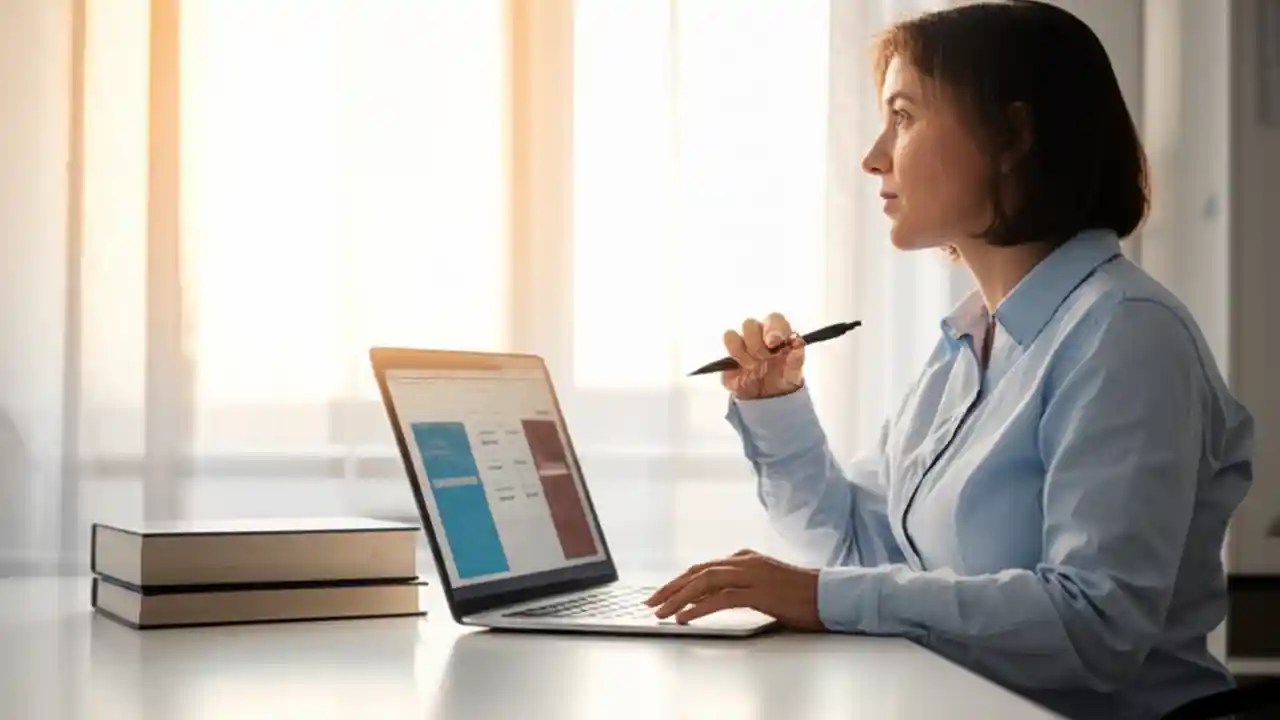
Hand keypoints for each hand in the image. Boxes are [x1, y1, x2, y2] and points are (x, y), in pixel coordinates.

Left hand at [644, 549, 823, 629]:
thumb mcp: (763, 584)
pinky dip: (699, 607)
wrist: (829, 595)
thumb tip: (708, 597)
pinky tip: (685, 616)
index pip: (703, 567)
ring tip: (663, 612)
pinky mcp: (759, 592)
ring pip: (705, 581)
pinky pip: (721, 598)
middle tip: (652, 602)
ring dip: (679, 597)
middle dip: (671, 587)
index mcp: (745, 558)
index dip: (679, 580)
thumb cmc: (800, 594)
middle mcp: (745, 561)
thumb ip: (738, 585)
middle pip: (698, 571)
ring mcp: (752, 575)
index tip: (661, 594)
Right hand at [722, 313, 804, 399]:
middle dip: (756, 344)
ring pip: (732, 335)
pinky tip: (743, 369)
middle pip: (749, 324)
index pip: (773, 320)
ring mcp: (742, 345)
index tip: (773, 342)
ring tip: (753, 367)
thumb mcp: (794, 373)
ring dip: (743, 353)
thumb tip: (798, 343)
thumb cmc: (783, 378)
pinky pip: (725, 349)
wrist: (769, 398)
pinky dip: (734, 357)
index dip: (772, 328)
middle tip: (764, 359)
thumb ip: (796, 359)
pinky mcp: (729, 358)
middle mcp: (758, 335)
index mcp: (776, 333)